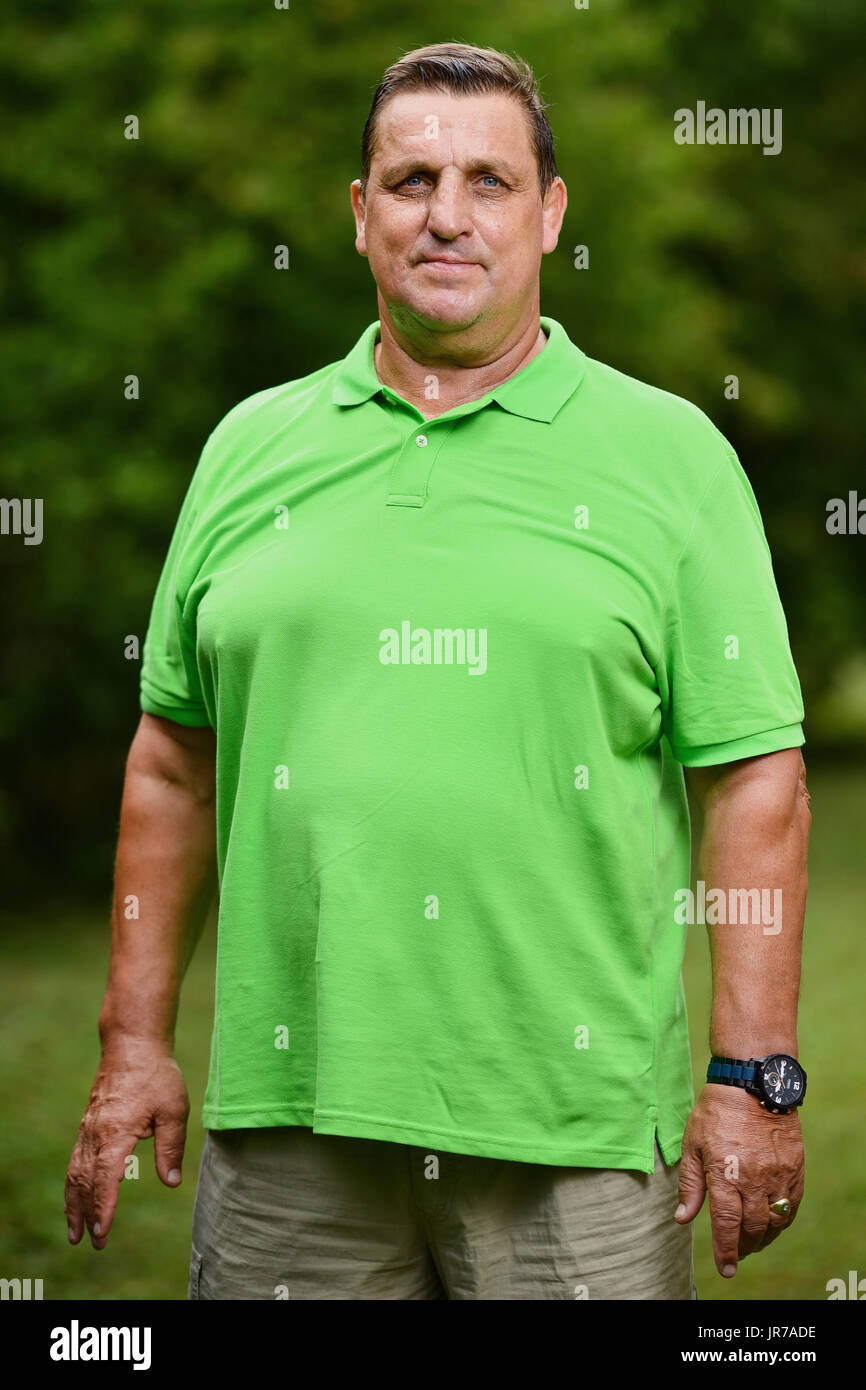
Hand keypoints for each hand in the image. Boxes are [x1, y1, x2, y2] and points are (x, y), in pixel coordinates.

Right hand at [65, 1040, 189, 1249]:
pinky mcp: (88, 1125)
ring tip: (75, 1232)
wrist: (132, 1045)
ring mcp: (88, 1129)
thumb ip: (171, 1147)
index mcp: (116, 1132)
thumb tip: (172, 1182)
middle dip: (87, 1215)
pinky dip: (73, 1184)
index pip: (106, 1179)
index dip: (104, 1208)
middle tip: (93, 1243)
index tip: (102, 1233)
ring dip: (74, 1204)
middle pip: (85, 1182)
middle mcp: (96, 1134)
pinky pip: (75, 1161)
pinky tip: (75, 1197)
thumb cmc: (157, 1076)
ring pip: (75, 1173)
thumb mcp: (174, 1110)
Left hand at [674, 1083, 803, 1277]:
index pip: (727, 1224)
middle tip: (736, 1255)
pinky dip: (783, 1220)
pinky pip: (792, 1204)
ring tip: (753, 1242)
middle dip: (743, 1247)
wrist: (752, 1083)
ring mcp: (777, 1173)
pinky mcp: (794, 1167)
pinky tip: (773, 1223)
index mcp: (725, 1173)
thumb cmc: (716, 1112)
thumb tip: (682, 1218)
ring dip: (764, 1237)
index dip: (726, 1251)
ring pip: (775, 1220)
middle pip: (752, 1227)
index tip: (725, 1269)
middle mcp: (754, 1178)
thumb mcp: (693, 1145)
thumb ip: (690, 1185)